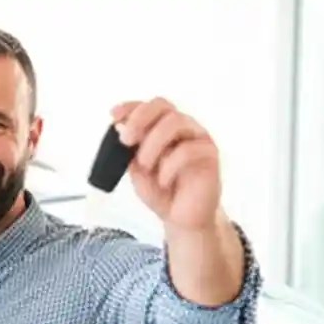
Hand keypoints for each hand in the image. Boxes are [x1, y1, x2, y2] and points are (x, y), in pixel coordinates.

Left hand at [110, 97, 221, 234]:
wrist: (183, 218)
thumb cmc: (162, 193)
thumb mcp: (137, 171)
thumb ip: (130, 151)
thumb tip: (120, 127)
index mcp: (162, 128)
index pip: (149, 106)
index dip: (131, 106)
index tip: (113, 115)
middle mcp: (182, 127)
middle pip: (162, 105)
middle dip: (139, 119)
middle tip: (126, 140)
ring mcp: (197, 138)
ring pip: (176, 122)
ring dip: (153, 143)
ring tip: (145, 166)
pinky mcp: (209, 154)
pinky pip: (188, 149)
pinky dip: (169, 166)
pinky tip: (163, 181)